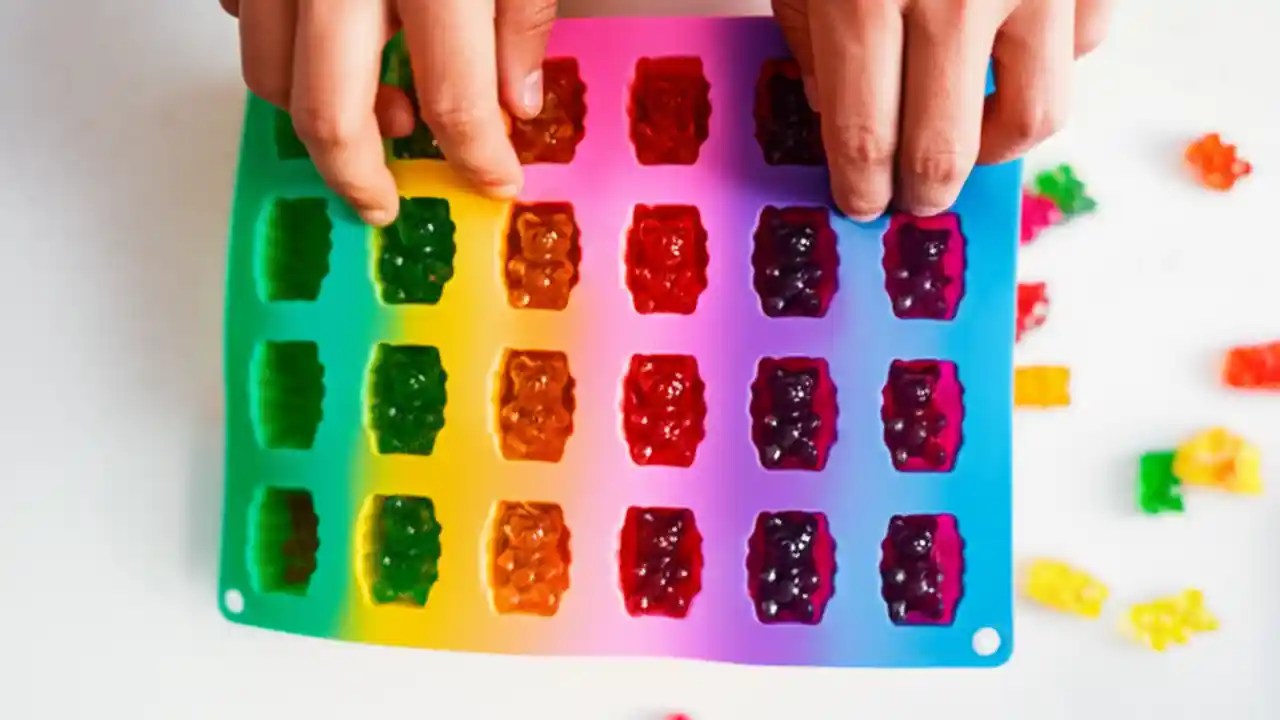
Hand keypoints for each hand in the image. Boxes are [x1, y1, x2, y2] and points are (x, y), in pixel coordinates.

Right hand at [220, 0, 558, 225]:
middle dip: (360, 176)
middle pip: (331, 112)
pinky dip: (283, 48)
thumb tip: (517, 97)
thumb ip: (519, 17)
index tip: (495, 179)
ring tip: (379, 111)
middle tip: (384, 202)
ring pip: (271, 75)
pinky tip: (331, 49)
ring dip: (320, 115)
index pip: (453, 100)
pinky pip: (244, 17)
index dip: (479, 154)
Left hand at [772, 0, 1113, 219]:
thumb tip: (835, 110)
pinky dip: (1052, 56)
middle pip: (946, 149)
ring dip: (995, 143)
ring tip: (966, 126)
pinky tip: (1012, 43)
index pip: (866, 137)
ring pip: (1036, 114)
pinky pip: (1086, 42)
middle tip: (911, 191)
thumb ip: (812, 33)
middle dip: (922, 191)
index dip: (860, 186)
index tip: (861, 200)